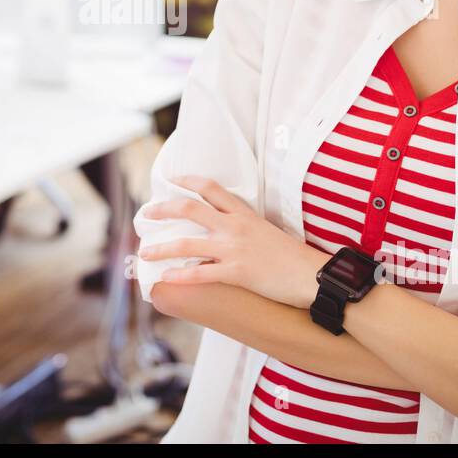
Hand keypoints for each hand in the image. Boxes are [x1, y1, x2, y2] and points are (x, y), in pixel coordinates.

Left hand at [138, 175, 327, 308]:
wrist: (312, 274)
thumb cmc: (292, 255)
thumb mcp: (266, 230)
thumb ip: (243, 225)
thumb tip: (223, 228)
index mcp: (243, 213)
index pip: (210, 188)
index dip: (187, 181)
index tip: (171, 180)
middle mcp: (235, 226)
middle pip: (190, 209)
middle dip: (163, 210)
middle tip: (146, 214)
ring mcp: (234, 249)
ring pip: (187, 243)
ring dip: (162, 248)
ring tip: (145, 252)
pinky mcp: (237, 273)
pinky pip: (201, 273)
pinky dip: (180, 275)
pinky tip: (166, 277)